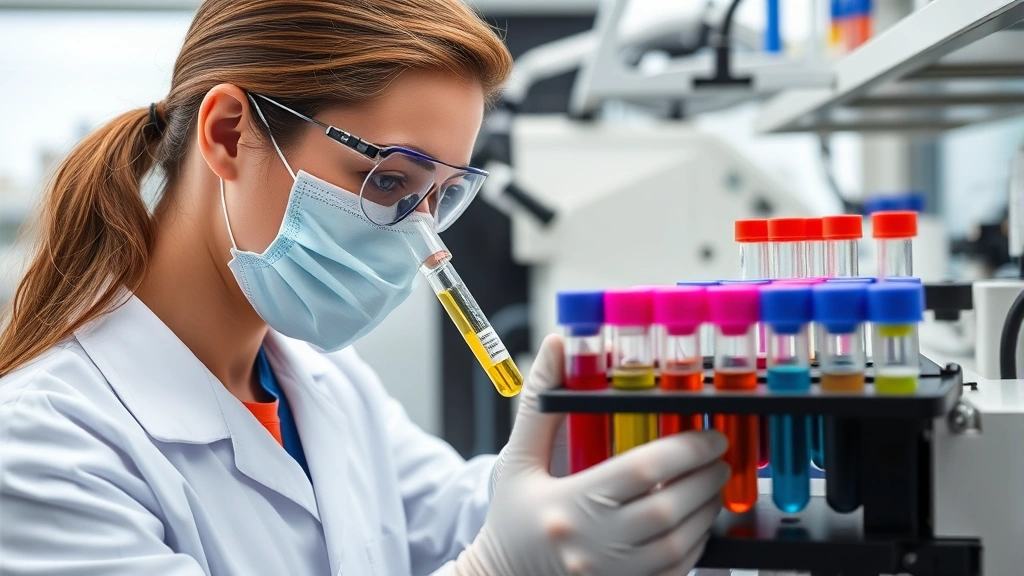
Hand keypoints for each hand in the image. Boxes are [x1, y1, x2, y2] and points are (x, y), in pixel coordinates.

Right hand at [453, 334, 728, 575]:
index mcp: (565, 507)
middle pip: (668, 510)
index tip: (708, 435)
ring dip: (705, 513)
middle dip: (704, 481)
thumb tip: (558, 345)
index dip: (684, 450)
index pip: (640, 471)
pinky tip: (696, 523)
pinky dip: (694, 546)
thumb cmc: (511, 517)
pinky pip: (675, 572)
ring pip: (679, 546)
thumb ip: (541, 402)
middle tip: (717, 458)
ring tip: (711, 486)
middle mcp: (590, 547)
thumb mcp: (518, 459)